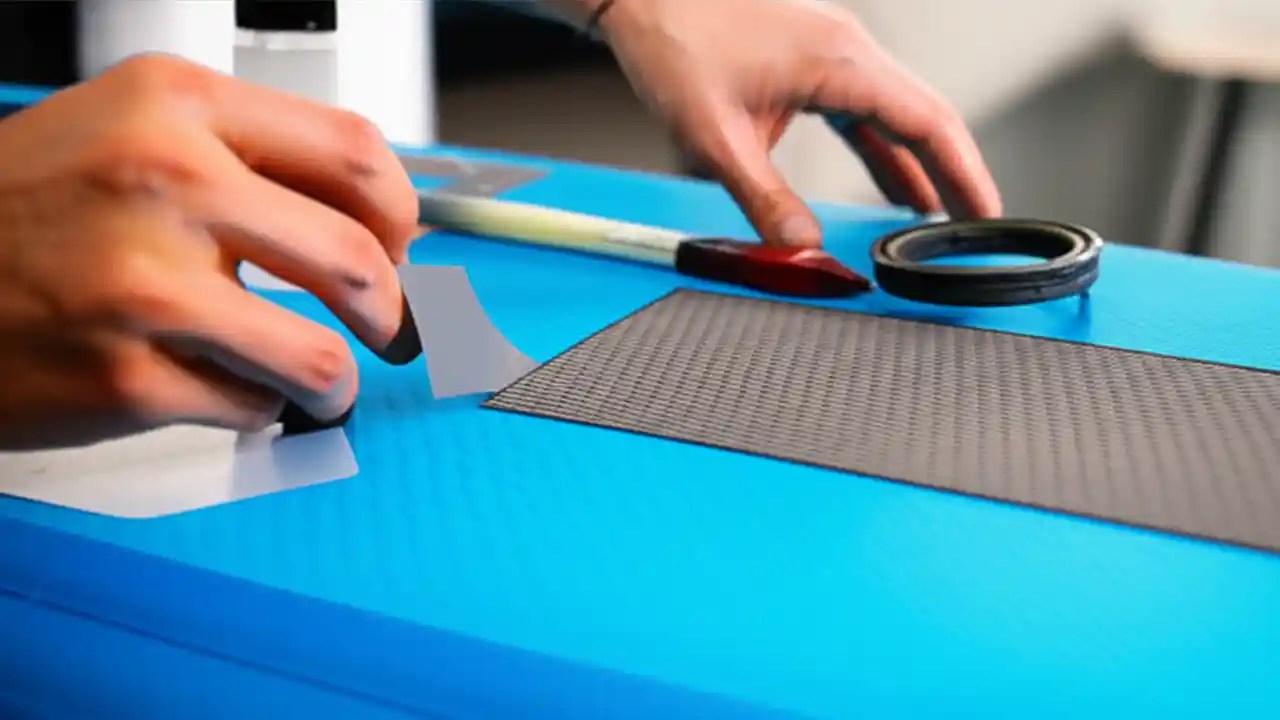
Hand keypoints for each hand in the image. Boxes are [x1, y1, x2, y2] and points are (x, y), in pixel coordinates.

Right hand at [0, 54, 418, 449]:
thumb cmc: (25, 210)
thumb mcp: (131, 133)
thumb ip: (248, 159)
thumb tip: (375, 219)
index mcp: (176, 105)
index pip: (355, 151)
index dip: (401, 214)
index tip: (401, 247)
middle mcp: (165, 182)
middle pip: (359, 259)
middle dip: (394, 311)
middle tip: (388, 328)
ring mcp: (143, 285)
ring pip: (321, 355)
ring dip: (333, 380)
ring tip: (315, 380)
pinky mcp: (126, 378)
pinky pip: (251, 408)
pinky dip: (252, 407)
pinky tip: (218, 388)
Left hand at [594, 0, 1002, 246]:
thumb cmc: (675, 45)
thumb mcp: (715, 139)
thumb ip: (764, 200)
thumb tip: (802, 247)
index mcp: (840, 61)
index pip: (928, 121)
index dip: (964, 173)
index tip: (987, 214)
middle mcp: (848, 50)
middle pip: (925, 115)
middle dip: (954, 174)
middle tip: (976, 226)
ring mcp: (832, 51)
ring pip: (896, 112)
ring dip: (920, 163)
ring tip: (939, 217)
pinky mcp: (812, 59)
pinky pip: (864, 108)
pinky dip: (883, 148)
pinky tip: (891, 182)